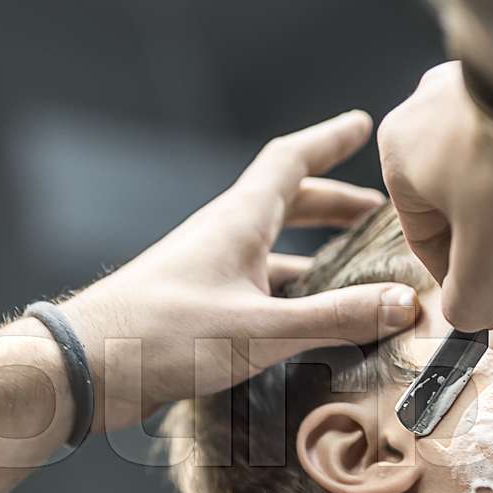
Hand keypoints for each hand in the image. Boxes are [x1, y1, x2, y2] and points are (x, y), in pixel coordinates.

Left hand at [61, 111, 418, 431]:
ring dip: (316, 258)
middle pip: (288, 205)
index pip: (291, 161)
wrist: (86, 367)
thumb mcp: (261, 329)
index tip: (362, 124)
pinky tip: (311, 328)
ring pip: (274, 254)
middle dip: (334, 206)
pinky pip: (258, 294)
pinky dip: (291, 301)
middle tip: (376, 214)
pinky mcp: (198, 314)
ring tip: (359, 275)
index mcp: (239, 221)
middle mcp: (224, 239)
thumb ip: (335, 318)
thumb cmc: (164, 335)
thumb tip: (406, 303)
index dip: (329, 141)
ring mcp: (209, 276)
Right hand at [377, 62, 492, 331]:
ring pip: (492, 162)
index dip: (461, 277)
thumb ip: (467, 304)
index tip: (492, 294)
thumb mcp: (487, 265)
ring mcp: (471, 81)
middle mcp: (426, 109)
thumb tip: (469, 316)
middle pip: (459, 197)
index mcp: (399, 157)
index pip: (423, 236)